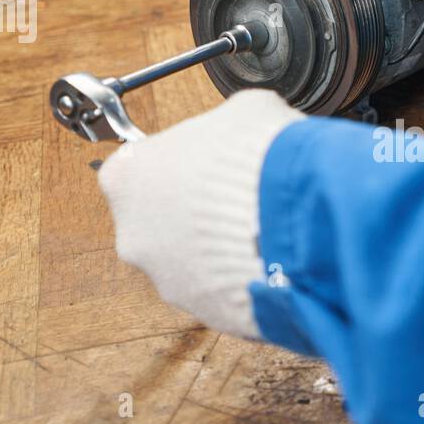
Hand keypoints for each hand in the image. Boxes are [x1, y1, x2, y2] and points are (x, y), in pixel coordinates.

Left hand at [98, 90, 304, 338]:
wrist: (297, 220)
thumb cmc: (257, 158)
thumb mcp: (243, 112)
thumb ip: (222, 125)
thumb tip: (237, 130)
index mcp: (126, 178)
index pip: (138, 167)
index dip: (178, 162)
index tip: (204, 161)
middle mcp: (133, 235)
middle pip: (159, 220)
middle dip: (194, 210)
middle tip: (235, 195)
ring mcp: (166, 279)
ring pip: (189, 259)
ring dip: (217, 247)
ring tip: (261, 226)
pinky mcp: (204, 312)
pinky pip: (221, 290)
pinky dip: (241, 276)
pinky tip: (270, 254)